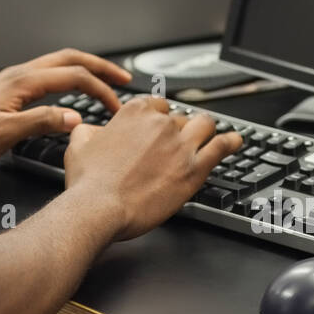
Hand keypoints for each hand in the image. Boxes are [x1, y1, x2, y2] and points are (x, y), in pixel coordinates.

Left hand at [0, 47, 132, 168]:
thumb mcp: (6, 133)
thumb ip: (43, 122)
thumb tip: (75, 118)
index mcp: (22, 81)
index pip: (73, 75)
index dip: (99, 89)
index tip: (115, 106)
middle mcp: (18, 74)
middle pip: (68, 59)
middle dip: (99, 67)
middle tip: (122, 78)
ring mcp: (13, 81)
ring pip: (57, 65)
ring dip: (84, 71)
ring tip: (103, 82)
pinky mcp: (8, 91)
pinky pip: (46, 76)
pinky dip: (67, 79)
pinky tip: (70, 92)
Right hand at [63, 95, 242, 240]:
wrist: (99, 207)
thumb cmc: (88, 182)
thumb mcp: (78, 144)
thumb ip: (90, 130)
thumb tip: (95, 130)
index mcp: (135, 112)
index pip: (157, 106)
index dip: (158, 119)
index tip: (156, 130)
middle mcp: (161, 123)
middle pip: (180, 117)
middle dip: (178, 129)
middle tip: (174, 145)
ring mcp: (181, 144)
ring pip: (204, 125)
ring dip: (204, 130)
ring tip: (208, 137)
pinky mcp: (194, 168)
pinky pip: (221, 147)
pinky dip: (231, 141)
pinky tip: (235, 141)